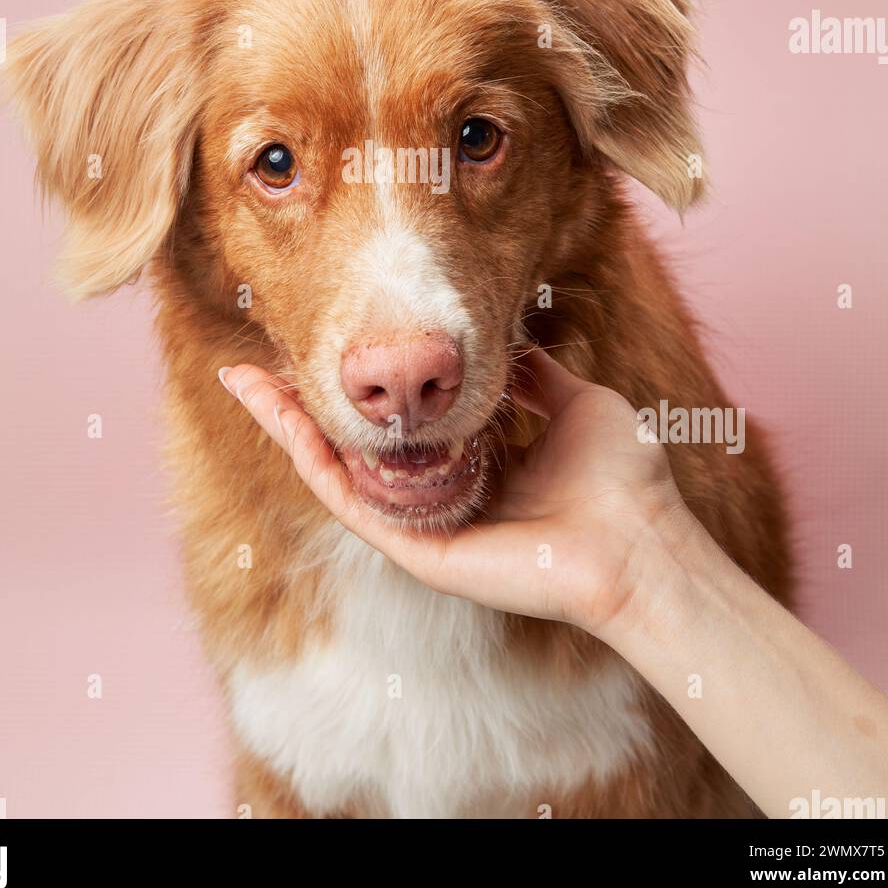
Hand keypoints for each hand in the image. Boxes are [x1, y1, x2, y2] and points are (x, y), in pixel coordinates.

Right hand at [219, 348, 694, 635]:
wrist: (644, 546)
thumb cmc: (623, 482)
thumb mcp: (577, 402)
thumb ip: (535, 373)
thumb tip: (504, 336)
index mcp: (471, 470)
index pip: (395, 428)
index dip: (358, 390)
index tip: (326, 347)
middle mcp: (436, 500)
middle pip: (349, 448)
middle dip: (298, 405)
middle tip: (250, 365)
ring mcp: (422, 528)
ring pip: (334, 471)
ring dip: (284, 425)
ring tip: (243, 380)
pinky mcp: (418, 551)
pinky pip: (350, 499)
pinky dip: (309, 456)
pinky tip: (281, 417)